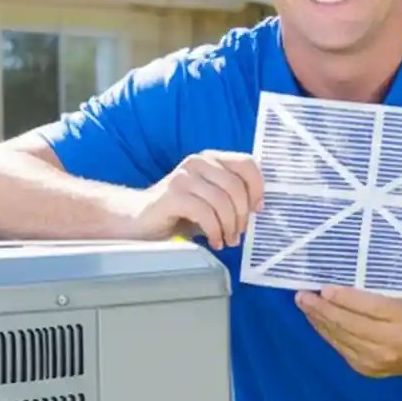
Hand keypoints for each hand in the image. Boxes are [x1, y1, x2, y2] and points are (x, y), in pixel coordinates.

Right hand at [133, 151, 263, 248]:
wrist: (141, 220)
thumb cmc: (181, 213)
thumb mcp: (212, 201)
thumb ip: (233, 197)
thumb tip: (260, 208)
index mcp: (211, 159)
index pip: (247, 163)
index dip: (258, 187)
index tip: (258, 210)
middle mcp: (197, 162)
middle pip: (236, 186)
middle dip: (242, 216)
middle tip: (238, 234)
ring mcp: (183, 176)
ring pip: (222, 201)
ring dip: (229, 226)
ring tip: (226, 240)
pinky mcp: (172, 195)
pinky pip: (205, 213)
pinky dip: (214, 231)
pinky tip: (214, 241)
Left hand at [295, 285, 401, 377]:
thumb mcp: (400, 298)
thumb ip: (375, 291)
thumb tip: (337, 279)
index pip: (371, 307)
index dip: (346, 298)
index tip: (324, 288)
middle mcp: (391, 341)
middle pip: (351, 323)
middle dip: (323, 309)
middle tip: (303, 295)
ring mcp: (375, 358)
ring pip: (340, 336)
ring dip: (318, 319)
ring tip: (303, 303)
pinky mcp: (362, 368)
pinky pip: (338, 346)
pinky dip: (324, 330)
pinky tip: (314, 317)